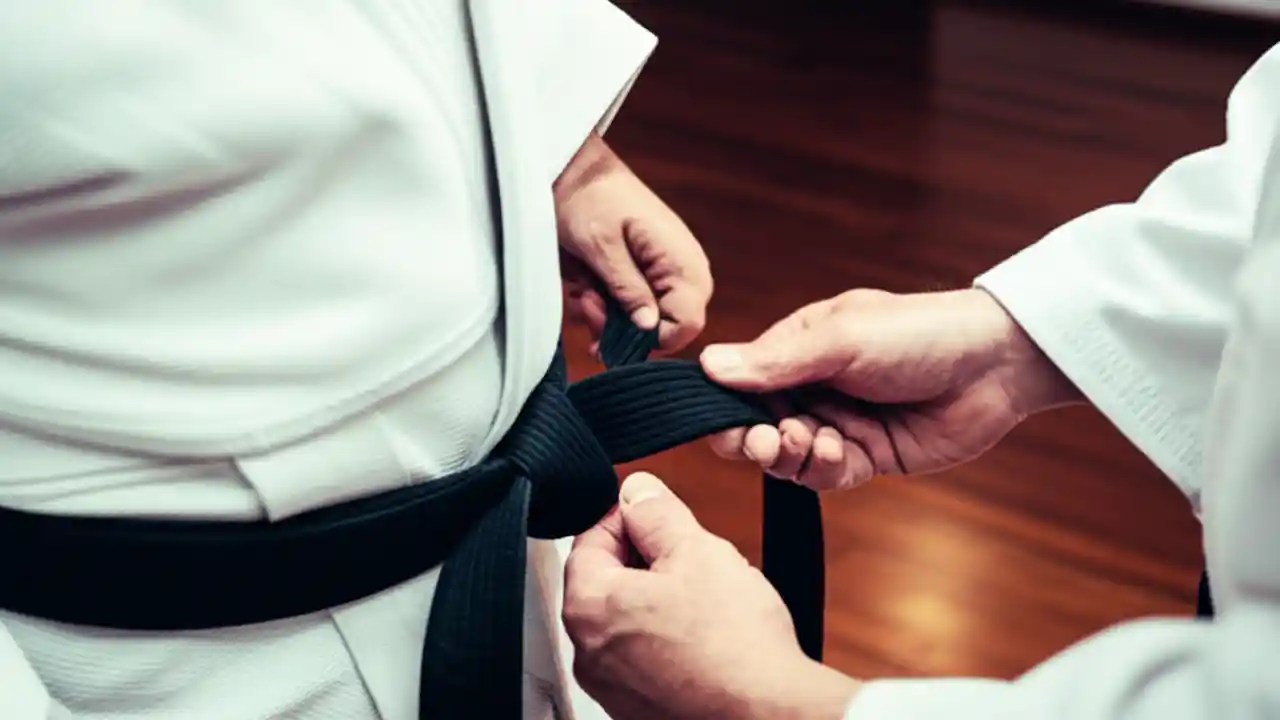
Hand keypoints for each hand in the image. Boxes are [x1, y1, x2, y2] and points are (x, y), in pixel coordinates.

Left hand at [555, 133, 712, 354]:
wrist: (577, 171)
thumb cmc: (590, 200)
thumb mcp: (601, 248)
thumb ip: (627, 289)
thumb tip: (649, 328)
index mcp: (682, 261)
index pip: (687, 324)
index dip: (650, 339)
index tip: (611, 330)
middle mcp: (685, 269)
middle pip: (668, 328)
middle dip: (625, 329)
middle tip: (589, 304)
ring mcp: (670, 271)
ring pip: (649, 321)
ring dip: (612, 316)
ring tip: (584, 291)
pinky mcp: (652, 271)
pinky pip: (638, 305)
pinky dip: (610, 304)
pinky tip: (589, 287)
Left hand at [563, 472, 858, 719]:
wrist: (769, 715)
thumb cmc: (734, 644)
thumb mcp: (697, 552)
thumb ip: (657, 514)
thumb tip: (637, 492)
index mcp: (589, 606)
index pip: (589, 540)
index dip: (625, 516)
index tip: (653, 512)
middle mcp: (588, 654)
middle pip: (604, 584)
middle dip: (643, 560)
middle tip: (687, 552)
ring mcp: (612, 690)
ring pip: (626, 624)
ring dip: (656, 601)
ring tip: (704, 596)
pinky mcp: (639, 714)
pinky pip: (644, 661)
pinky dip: (666, 642)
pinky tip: (706, 637)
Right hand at [701, 289, 1082, 490]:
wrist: (994, 364)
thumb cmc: (918, 333)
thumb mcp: (841, 340)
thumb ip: (776, 362)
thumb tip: (710, 366)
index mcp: (796, 349)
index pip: (740, 384)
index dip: (726, 408)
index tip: (727, 423)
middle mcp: (811, 388)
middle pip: (757, 426)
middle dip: (754, 439)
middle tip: (767, 441)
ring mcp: (838, 424)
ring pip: (788, 457)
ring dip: (790, 455)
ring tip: (806, 440)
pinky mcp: (867, 456)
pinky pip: (826, 475)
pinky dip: (821, 469)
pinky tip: (833, 452)